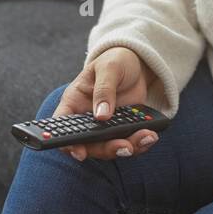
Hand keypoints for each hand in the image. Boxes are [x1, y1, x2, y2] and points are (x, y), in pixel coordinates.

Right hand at [55, 46, 159, 161]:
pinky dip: (140, 143)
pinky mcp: (122, 130)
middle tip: (125, 146)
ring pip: (110, 147)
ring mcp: (105, 127)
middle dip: (107, 149)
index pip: (62, 127)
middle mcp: (87, 120)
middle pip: (89, 144)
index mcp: (74, 103)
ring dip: (128, 147)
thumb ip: (104, 89)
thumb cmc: (115, 61)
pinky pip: (128, 143)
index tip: (80, 152)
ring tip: (146, 137)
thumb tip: (101, 115)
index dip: (67, 142)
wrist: (136, 64)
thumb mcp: (109, 68)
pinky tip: (150, 136)